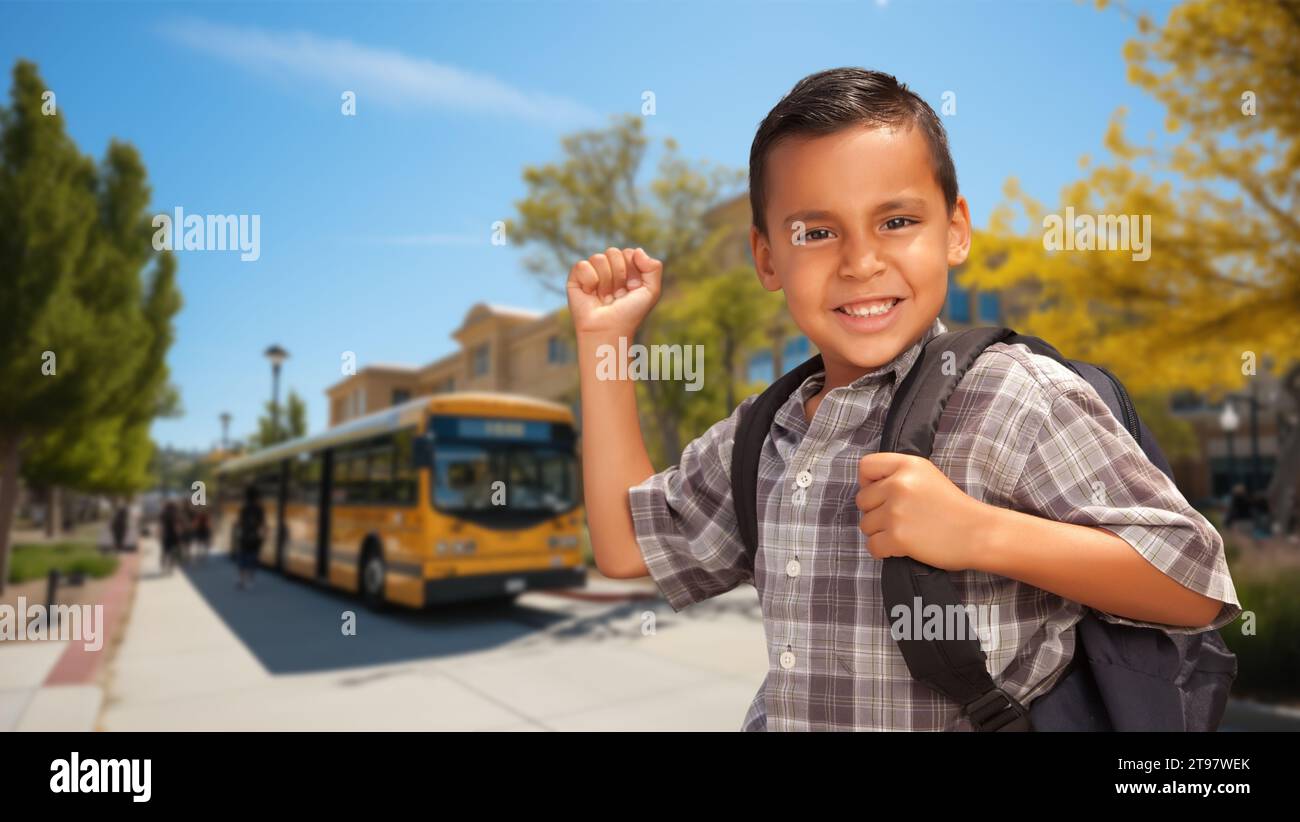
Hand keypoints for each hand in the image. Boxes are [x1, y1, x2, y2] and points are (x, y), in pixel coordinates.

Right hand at [567, 247, 661, 335]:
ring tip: (605, 297)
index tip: (632, 289)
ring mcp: (591, 272)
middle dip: (618, 276)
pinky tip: (591, 294)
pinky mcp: (575, 278)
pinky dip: (590, 281)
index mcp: (625, 268)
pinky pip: (582, 265)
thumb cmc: (630, 314)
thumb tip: (638, 250)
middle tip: (617, 295)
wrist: (609, 330)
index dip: (632, 271)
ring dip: (605, 282)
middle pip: (613, 252)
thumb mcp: (652, 291)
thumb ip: (654, 267)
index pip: (629, 252)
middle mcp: (608, 268)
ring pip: (598, 258)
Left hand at [854, 452, 995, 570]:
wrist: (978, 534)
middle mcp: (898, 484)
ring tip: (905, 532)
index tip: (880, 494)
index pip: (865, 467)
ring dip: (880, 532)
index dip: (868, 482)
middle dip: (875, 512)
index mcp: (907, 465)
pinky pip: (872, 546)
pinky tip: (901, 548)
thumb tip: (866, 486)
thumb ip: (898, 475)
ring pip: (865, 525)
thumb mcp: (927, 476)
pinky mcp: (897, 538)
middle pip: (862, 500)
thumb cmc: (953, 508)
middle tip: (900, 518)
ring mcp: (896, 512)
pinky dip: (883, 551)